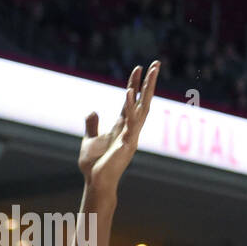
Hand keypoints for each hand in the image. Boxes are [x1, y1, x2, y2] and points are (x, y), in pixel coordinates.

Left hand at [78, 62, 159, 195]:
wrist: (96, 182)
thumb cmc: (94, 164)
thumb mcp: (90, 140)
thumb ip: (92, 125)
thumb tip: (92, 111)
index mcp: (123, 124)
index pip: (132, 99)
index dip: (135, 84)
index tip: (139, 68)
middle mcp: (131, 127)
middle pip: (144, 100)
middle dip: (150, 82)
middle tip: (156, 64)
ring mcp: (132, 134)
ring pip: (143, 107)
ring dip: (147, 88)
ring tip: (150, 71)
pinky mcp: (128, 142)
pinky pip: (131, 121)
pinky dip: (130, 107)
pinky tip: (129, 93)